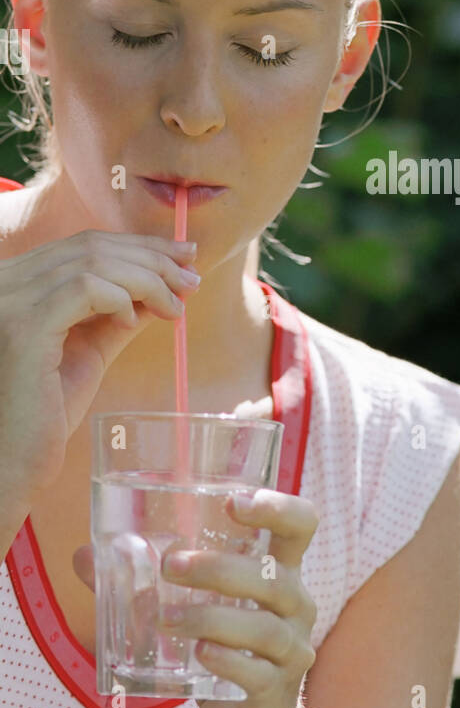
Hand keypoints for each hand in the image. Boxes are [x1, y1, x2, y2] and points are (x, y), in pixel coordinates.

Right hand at [0, 228, 199, 505]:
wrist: (12, 463)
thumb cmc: (42, 413)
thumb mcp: (88, 350)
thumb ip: (116, 316)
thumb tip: (161, 290)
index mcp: (16, 283)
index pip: (82, 245)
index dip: (137, 246)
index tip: (182, 256)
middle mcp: (3, 283)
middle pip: (89, 245)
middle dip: (152, 257)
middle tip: (192, 277)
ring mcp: (8, 302)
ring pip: (93, 263)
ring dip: (147, 279)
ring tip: (176, 304)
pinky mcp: (23, 326)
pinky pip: (86, 288)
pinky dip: (120, 298)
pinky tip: (133, 322)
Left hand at [74, 489, 319, 707]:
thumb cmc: (222, 648)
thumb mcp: (196, 607)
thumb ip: (146, 582)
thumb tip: (84, 556)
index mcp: (282, 570)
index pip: (301, 524)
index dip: (275, 507)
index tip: (232, 504)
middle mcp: (296, 604)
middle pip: (273, 577)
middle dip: (220, 568)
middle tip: (170, 566)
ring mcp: (292, 648)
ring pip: (264, 627)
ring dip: (212, 618)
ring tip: (167, 620)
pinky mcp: (278, 689)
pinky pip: (258, 673)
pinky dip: (228, 661)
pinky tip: (200, 655)